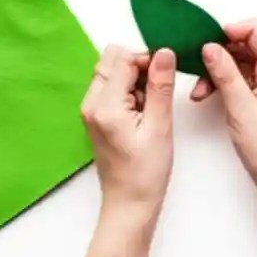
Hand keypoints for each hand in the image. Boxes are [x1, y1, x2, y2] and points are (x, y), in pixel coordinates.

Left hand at [80, 45, 176, 221]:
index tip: (165, 74)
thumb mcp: (160, 126)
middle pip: (112, 60)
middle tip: (157, 92)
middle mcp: (91, 104)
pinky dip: (128, 91)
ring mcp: (90, 110)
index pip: (123, 58)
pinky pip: (111, 88)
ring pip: (112, 72)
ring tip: (149, 107)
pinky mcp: (96, 116)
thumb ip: (160, 86)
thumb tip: (165, 52)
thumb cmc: (145, 173)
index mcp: (104, 106)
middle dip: (138, 66)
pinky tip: (141, 112)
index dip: (147, 60)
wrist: (129, 204)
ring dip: (133, 79)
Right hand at [192, 19, 256, 195]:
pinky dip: (226, 82)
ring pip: (242, 60)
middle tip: (198, 71)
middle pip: (247, 43)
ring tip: (200, 91)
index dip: (230, 31)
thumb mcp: (241, 108)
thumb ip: (225, 74)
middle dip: (220, 54)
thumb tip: (210, 46)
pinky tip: (208, 95)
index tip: (207, 45)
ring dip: (219, 71)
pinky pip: (244, 76)